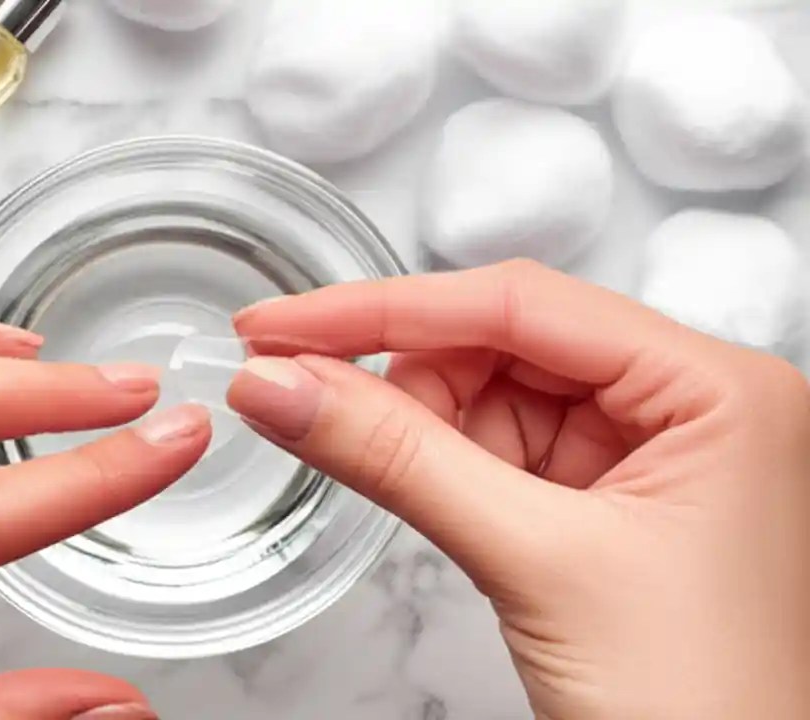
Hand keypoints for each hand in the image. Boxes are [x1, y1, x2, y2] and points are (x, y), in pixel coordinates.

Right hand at [227, 260, 809, 719]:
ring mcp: (641, 455)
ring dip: (416, 427)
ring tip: (367, 462)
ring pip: (489, 397)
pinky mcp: (597, 504)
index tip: (283, 323)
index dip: (387, 308)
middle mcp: (684, 405)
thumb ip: (399, 459)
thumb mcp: (535, 563)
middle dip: (401, 375)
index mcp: (715, 390)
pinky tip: (409, 484)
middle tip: (299, 395)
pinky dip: (437, 465)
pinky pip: (493, 452)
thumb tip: (282, 386)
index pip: (522, 305)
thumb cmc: (699, 705)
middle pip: (502, 344)